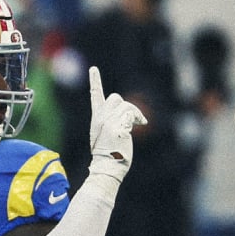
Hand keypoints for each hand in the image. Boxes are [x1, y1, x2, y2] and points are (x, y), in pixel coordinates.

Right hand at [86, 67, 145, 182]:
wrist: (107, 166)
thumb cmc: (109, 155)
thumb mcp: (105, 136)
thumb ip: (111, 122)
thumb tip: (128, 117)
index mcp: (96, 119)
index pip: (95, 96)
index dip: (95, 82)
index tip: (93, 69)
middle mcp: (101, 118)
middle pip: (116, 98)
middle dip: (127, 106)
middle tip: (134, 118)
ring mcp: (108, 123)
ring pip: (126, 106)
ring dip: (135, 114)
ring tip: (139, 123)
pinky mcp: (118, 128)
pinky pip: (131, 114)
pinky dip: (138, 118)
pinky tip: (141, 124)